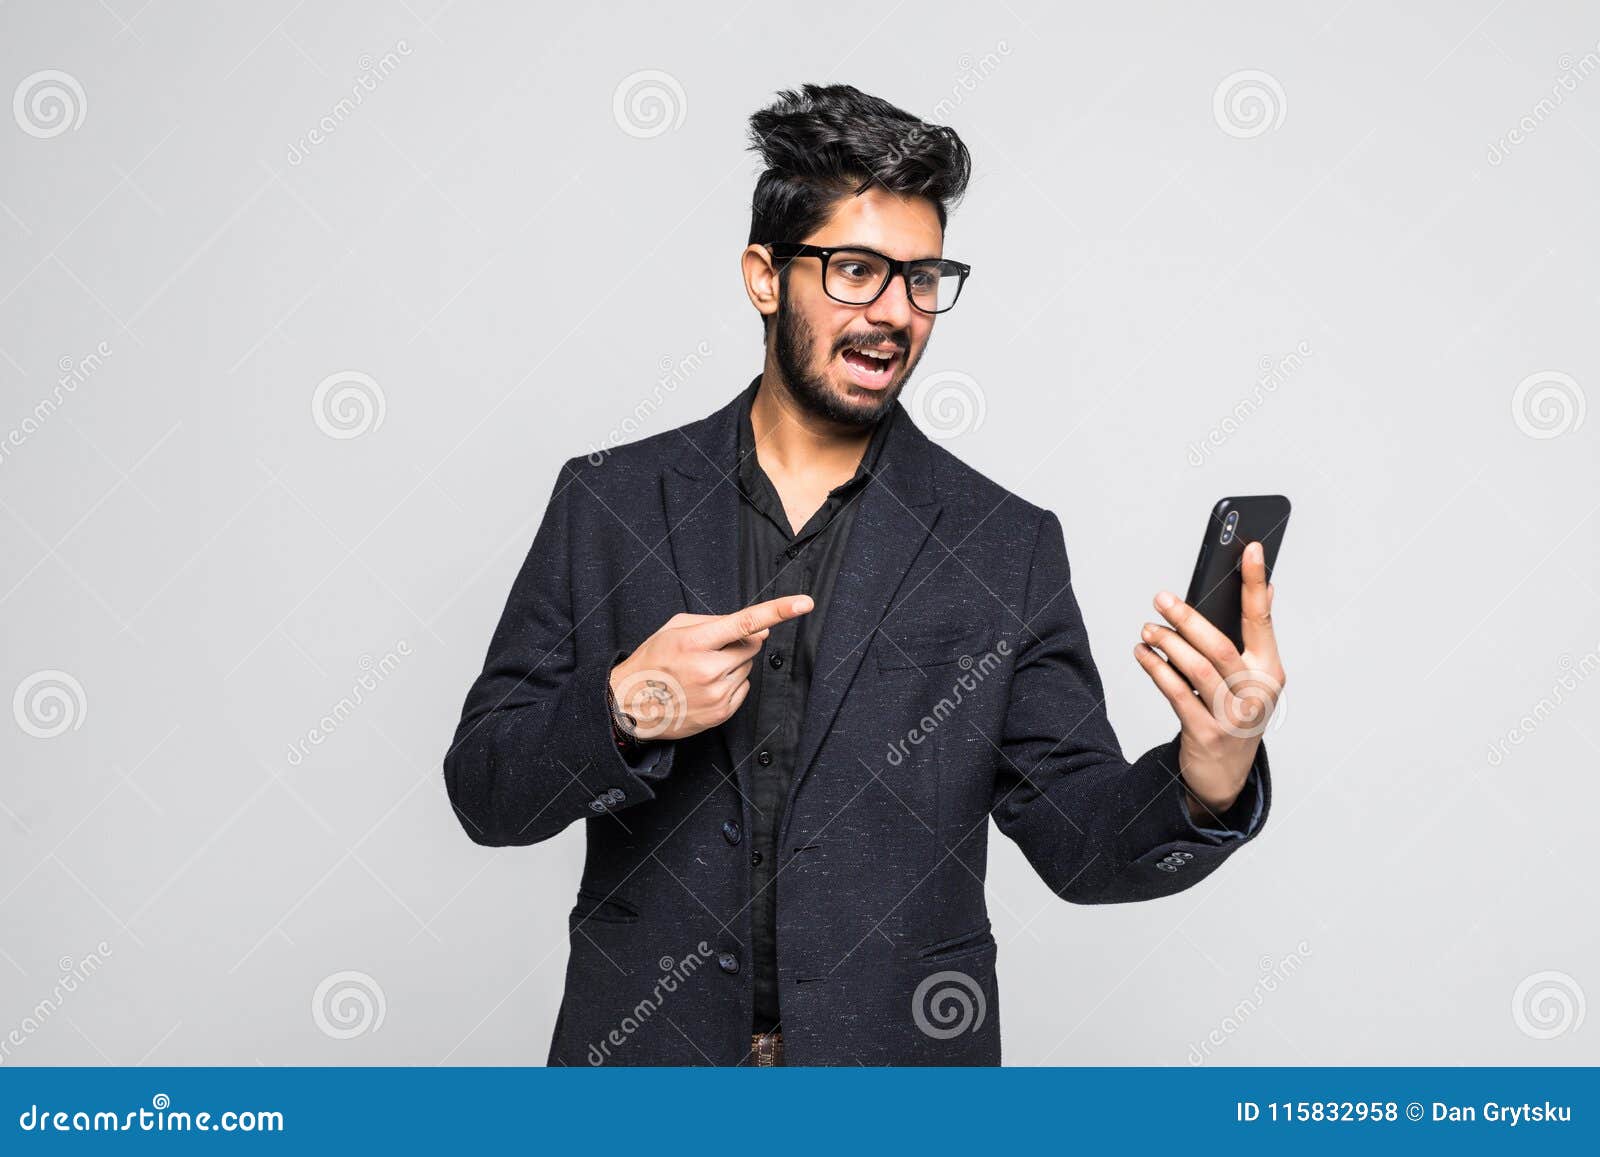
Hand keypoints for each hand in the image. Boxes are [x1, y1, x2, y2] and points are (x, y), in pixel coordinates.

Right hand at [609, 594, 813, 741]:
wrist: (631, 704)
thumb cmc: (653, 660)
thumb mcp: (676, 628)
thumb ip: (718, 622)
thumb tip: (760, 628)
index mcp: (694, 642)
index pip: (744, 622)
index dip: (778, 611)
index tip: (803, 603)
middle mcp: (708, 669)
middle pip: (750, 645)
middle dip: (737, 643)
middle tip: (709, 650)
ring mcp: (716, 694)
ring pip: (747, 667)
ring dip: (732, 664)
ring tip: (700, 671)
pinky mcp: (721, 712)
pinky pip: (744, 687)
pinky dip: (731, 683)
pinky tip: (705, 686)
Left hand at [1132, 541, 1284, 820]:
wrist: (1226, 774)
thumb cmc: (1235, 712)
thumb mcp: (1253, 678)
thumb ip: (1256, 636)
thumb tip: (1265, 587)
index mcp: (1271, 671)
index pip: (1263, 619)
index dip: (1256, 583)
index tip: (1250, 548)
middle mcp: (1256, 693)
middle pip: (1220, 646)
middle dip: (1188, 618)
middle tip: (1161, 598)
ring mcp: (1232, 715)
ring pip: (1196, 669)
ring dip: (1166, 644)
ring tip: (1148, 629)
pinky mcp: (1205, 732)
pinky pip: (1176, 693)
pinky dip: (1156, 669)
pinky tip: (1142, 653)